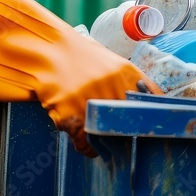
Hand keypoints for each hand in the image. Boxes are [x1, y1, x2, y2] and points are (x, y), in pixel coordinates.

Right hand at [0, 0, 160, 158]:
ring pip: (105, 134)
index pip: (153, 101)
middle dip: (126, 135)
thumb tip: (150, 106)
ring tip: (101, 143)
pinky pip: (83, 140)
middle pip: (128, 123)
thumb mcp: (108, 62)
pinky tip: (84, 144)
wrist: (42, 49)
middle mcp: (111, 84)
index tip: (152, 129)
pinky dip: (85, 147)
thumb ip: (128, 82)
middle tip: (125, 141)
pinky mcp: (69, 111)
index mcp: (125, 71)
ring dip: (104, 143)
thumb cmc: (76, 56)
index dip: (153, 118)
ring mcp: (89, 98)